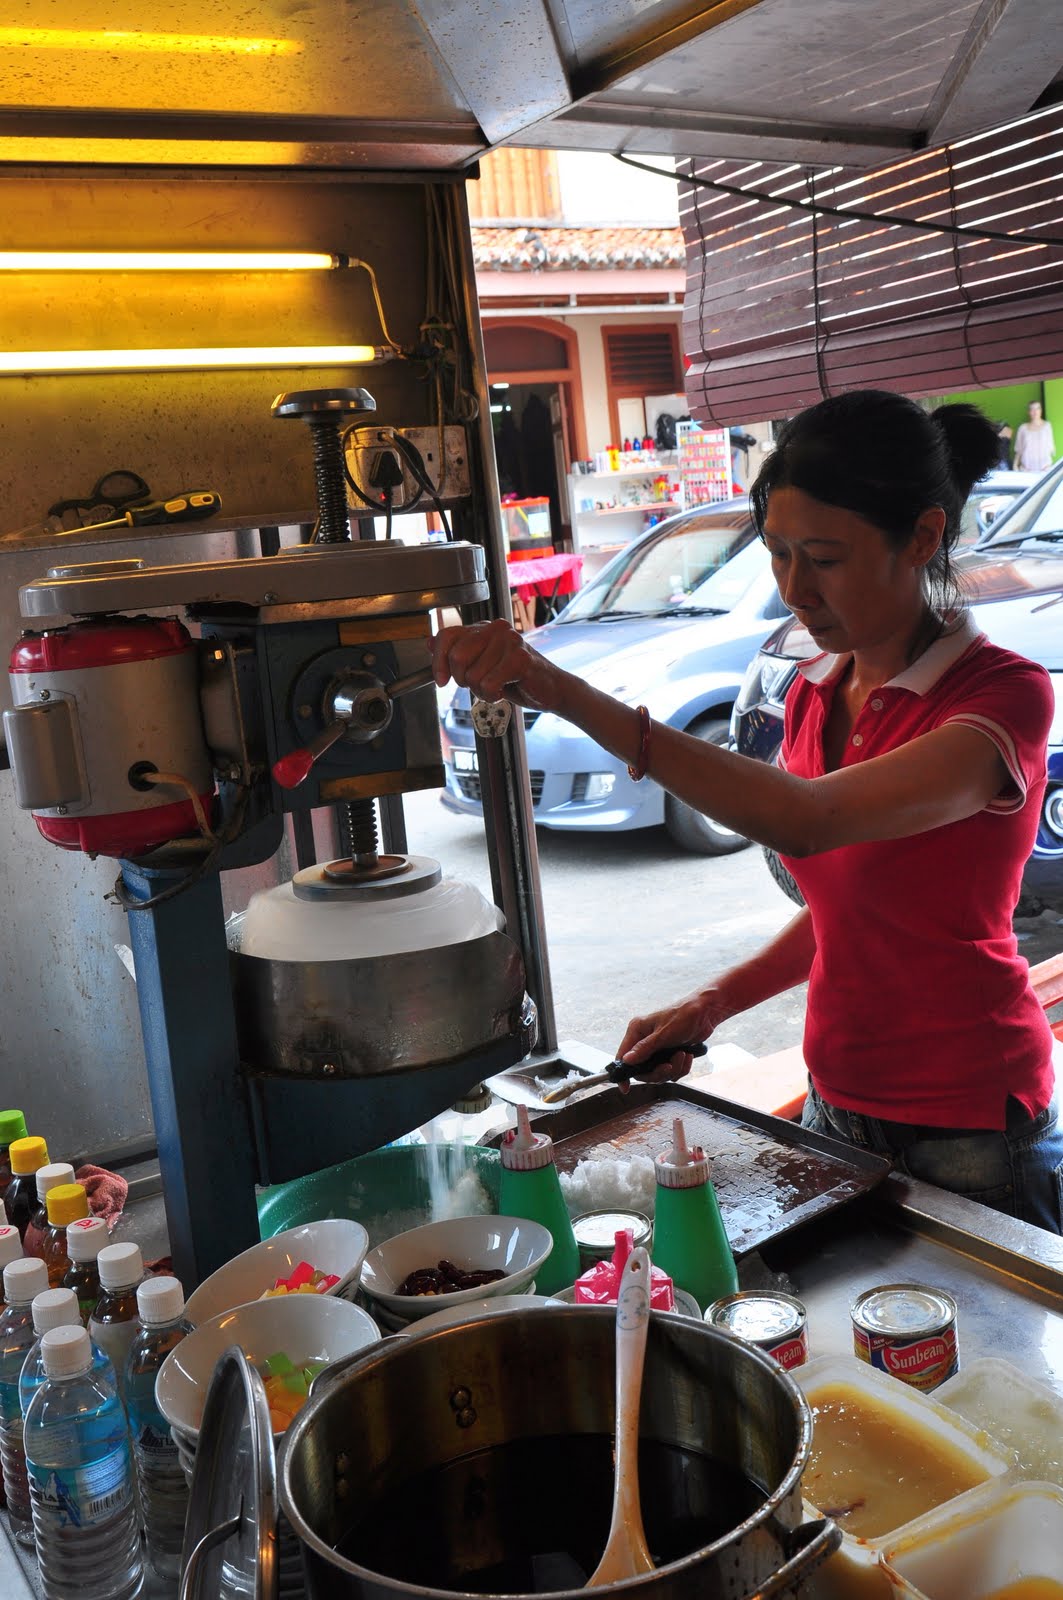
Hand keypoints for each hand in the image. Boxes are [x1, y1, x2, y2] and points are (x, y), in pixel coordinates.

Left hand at [430, 619, 558, 710]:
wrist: (550, 690)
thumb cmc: (516, 678)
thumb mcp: (481, 664)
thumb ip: (457, 652)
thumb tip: (429, 643)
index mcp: (483, 628)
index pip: (446, 636)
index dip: (438, 662)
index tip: (441, 680)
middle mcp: (495, 629)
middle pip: (456, 657)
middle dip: (463, 679)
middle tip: (480, 684)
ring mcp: (509, 641)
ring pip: (472, 675)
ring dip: (481, 691)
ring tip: (497, 687)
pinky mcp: (520, 658)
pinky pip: (488, 684)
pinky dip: (492, 695)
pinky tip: (504, 691)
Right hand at [616, 989, 732, 1085]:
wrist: (705, 1013)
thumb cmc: (683, 1016)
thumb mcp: (663, 1034)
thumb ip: (644, 1048)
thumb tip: (626, 1060)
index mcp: (637, 1031)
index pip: (623, 1056)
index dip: (623, 1073)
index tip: (625, 1088)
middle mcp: (644, 1041)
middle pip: (643, 1070)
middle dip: (658, 1072)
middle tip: (669, 1067)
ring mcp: (657, 1049)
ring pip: (659, 1072)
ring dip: (674, 1069)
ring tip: (682, 1055)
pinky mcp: (669, 1054)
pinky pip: (672, 1070)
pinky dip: (681, 1067)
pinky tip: (687, 1055)